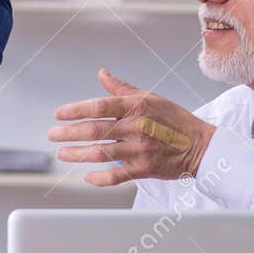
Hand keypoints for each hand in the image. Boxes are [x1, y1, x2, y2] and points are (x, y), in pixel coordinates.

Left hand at [48, 68, 214, 185]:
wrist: (201, 145)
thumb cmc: (175, 120)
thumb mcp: (150, 97)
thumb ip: (122, 88)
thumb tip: (101, 74)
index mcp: (137, 106)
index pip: (99, 106)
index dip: (75, 110)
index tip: (59, 114)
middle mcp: (136, 127)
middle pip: (94, 131)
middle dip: (68, 133)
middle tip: (52, 134)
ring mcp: (139, 149)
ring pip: (100, 153)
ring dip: (77, 154)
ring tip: (62, 154)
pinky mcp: (143, 169)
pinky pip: (116, 176)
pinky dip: (99, 178)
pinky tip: (87, 177)